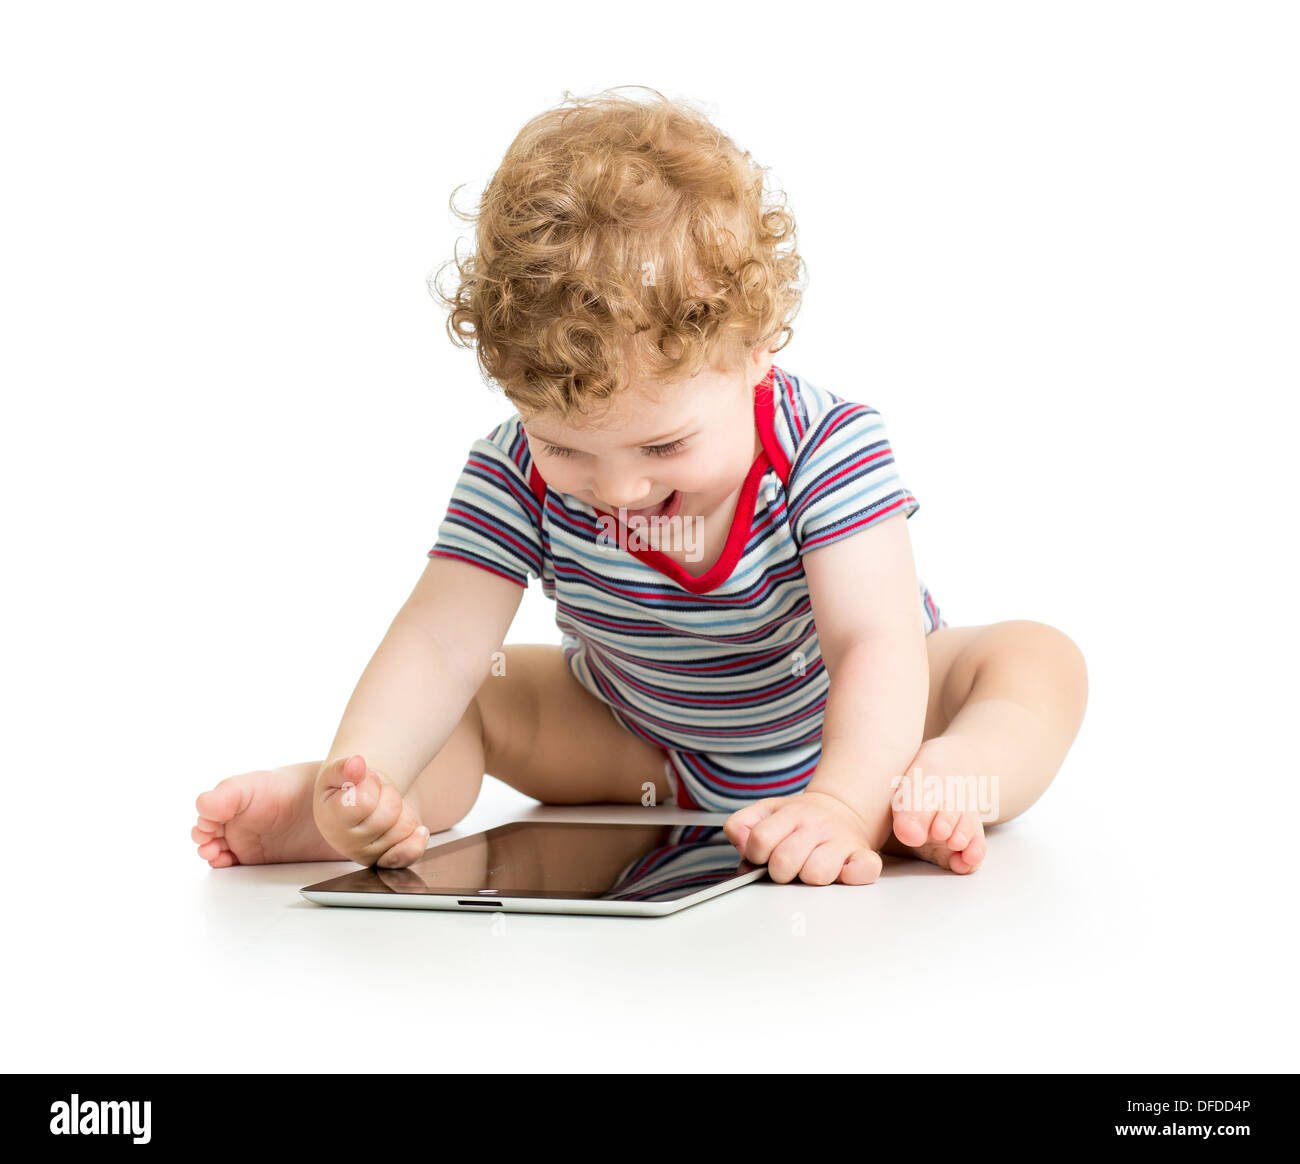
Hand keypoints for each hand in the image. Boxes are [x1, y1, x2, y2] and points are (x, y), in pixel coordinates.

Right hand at [313, 754, 428, 868]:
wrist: (346, 811)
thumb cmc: (341, 792)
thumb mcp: (335, 775)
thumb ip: (343, 768)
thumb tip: (357, 764)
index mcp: (333, 822)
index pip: (365, 801)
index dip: (370, 783)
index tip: (363, 779)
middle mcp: (350, 844)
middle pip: (390, 811)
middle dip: (387, 793)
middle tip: (375, 792)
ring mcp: (371, 854)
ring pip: (405, 825)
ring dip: (400, 810)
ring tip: (382, 807)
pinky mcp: (389, 860)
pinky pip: (411, 854)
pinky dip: (418, 841)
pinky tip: (418, 831)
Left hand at [724, 790, 883, 885]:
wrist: (840, 809)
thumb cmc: (799, 818)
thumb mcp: (765, 811)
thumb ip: (741, 825)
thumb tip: (742, 846)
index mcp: (791, 814)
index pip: (760, 840)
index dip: (756, 854)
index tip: (764, 856)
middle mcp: (817, 825)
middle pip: (784, 862)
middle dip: (779, 872)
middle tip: (787, 865)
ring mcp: (841, 840)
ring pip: (816, 874)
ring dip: (809, 878)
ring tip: (810, 868)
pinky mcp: (864, 856)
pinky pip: (863, 870)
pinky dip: (851, 876)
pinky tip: (841, 871)